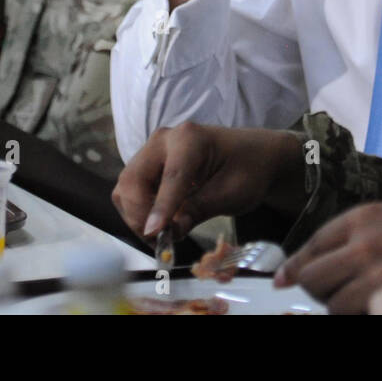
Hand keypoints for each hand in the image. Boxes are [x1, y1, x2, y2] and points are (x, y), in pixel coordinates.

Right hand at [111, 123, 306, 241]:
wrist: (255, 156)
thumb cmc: (249, 170)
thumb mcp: (232, 193)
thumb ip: (199, 209)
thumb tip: (171, 231)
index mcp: (190, 139)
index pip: (170, 177)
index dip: (160, 208)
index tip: (153, 234)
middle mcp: (165, 139)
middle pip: (133, 179)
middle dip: (140, 214)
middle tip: (160, 241)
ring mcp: (154, 150)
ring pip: (126, 187)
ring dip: (137, 215)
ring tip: (163, 233)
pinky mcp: (150, 164)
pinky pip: (132, 190)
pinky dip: (140, 210)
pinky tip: (161, 221)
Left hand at [273, 201, 381, 314]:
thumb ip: (369, 233)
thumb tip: (340, 252)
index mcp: (364, 217)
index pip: (312, 245)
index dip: (296, 266)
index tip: (285, 280)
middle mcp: (362, 243)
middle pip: (314, 279)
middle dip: (316, 290)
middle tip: (328, 297)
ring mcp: (376, 275)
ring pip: (333, 304)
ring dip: (338, 308)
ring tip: (358, 306)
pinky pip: (357, 316)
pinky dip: (359, 316)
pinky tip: (374, 310)